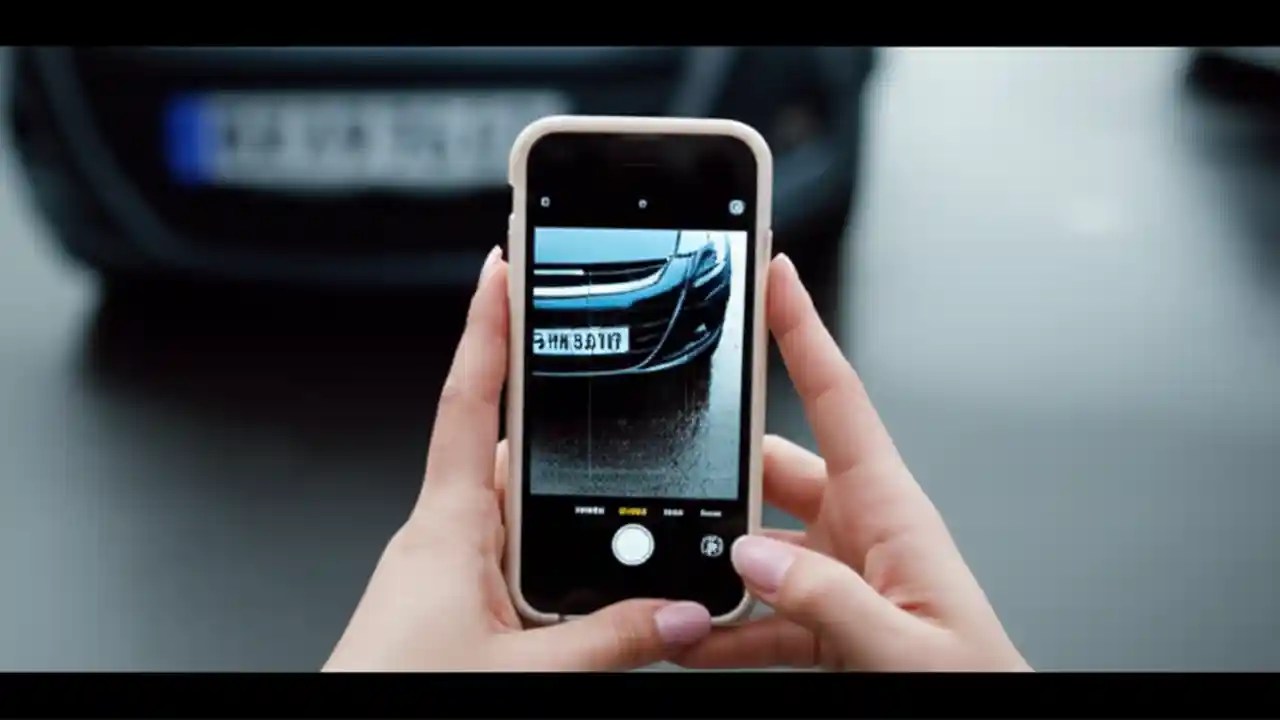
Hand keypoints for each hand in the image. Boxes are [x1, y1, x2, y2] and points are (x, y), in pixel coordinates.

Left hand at [324, 247, 711, 670]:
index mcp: (448, 526)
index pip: (468, 402)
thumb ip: (608, 641)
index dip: (486, 328)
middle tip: (613, 424)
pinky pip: (510, 560)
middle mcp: (445, 536)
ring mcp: (446, 570)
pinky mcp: (450, 603)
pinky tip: (578, 599)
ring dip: (564, 524)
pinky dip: (550, 564)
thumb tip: (678, 615)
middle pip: (515, 460)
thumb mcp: (522, 669)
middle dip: (567, 446)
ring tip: (609, 554)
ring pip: (520, 518)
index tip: (503, 268)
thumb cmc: (396, 698)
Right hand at [676, 255, 1030, 671]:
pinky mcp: (826, 615)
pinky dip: (726, 624)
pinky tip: (699, 637)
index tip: (773, 277)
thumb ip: (829, 600)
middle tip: (678, 486)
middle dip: (724, 476)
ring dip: (718, 562)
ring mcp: (840, 571)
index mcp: (892, 510)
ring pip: (758, 543)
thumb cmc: (976, 686)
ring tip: (681, 580)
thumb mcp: (906, 646)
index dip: (804, 332)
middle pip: (775, 472)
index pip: (839, 400)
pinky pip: (761, 606)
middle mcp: (863, 529)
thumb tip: (750, 557)